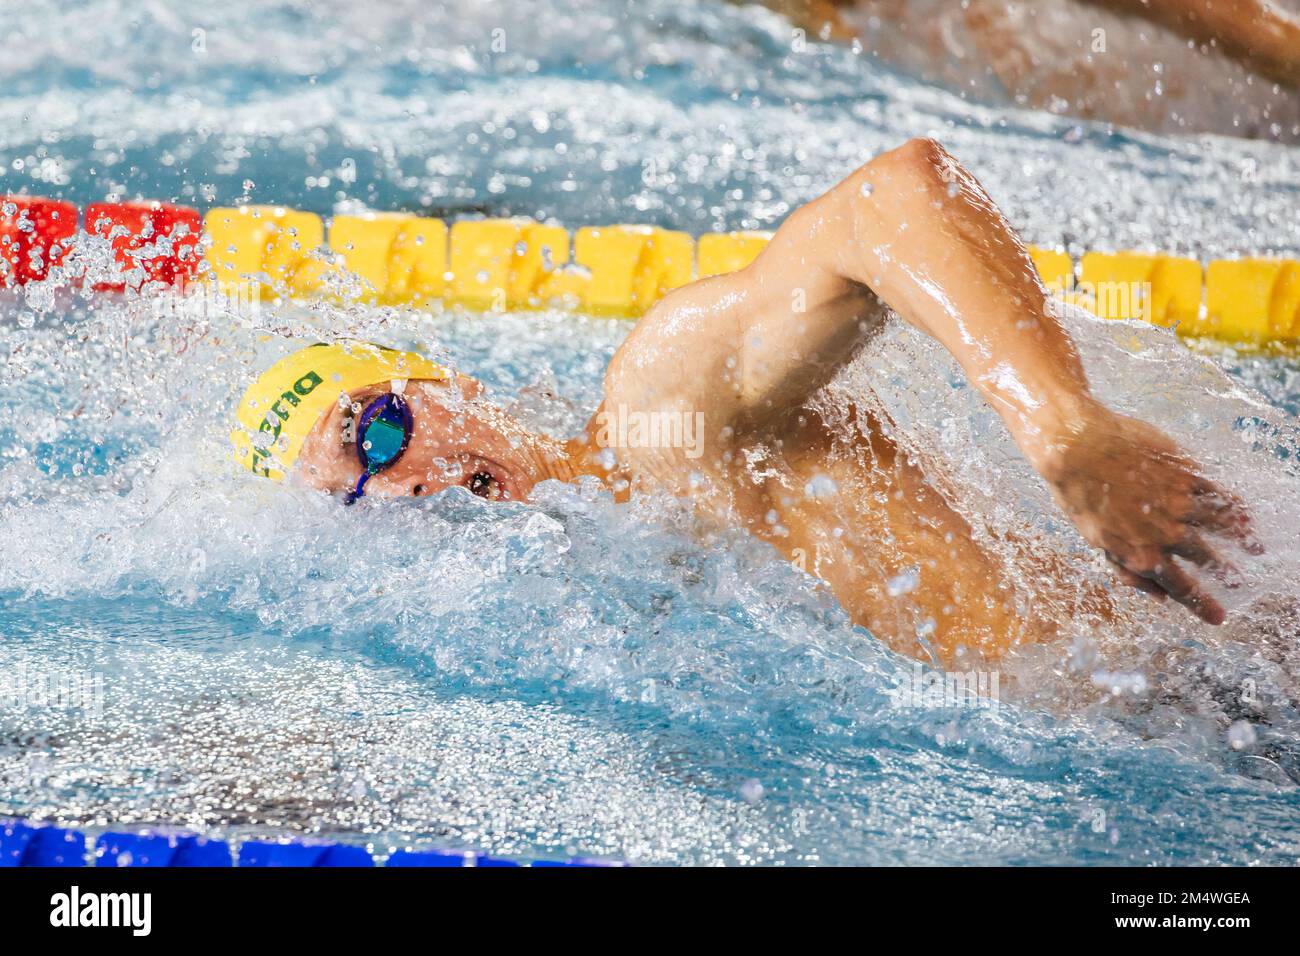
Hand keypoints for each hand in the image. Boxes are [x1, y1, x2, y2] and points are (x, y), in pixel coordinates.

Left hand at [1033, 400, 1259, 623]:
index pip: (1180, 587)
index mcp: (1141, 554)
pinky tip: (1244, 513)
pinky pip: (1217, 494)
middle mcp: (1166, 532)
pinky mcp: (1185, 474)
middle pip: (1205, 557)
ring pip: (1220, 525)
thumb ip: (1128, 571)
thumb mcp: (1095, 542)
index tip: (1217, 617)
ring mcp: (1179, 502)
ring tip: (1254, 547)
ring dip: (1240, 539)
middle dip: (1225, 572)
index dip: (1201, 605)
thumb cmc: (1079, 496)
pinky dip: (1234, 507)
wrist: (1077, 449)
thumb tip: (1158, 597)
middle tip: (1238, 580)